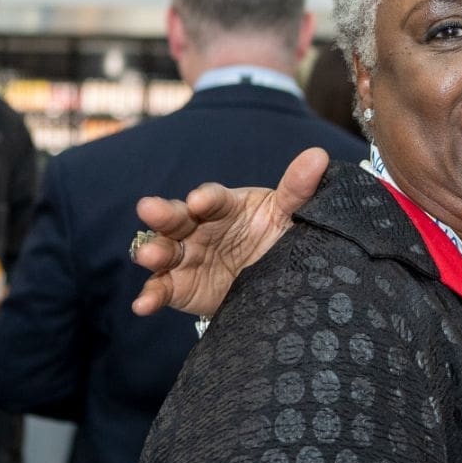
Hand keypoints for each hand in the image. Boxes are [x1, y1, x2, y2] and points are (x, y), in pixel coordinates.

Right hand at [130, 146, 328, 318]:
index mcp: (223, 206)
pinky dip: (150, 296)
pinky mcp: (179, 286)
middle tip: (148, 208)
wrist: (272, 279)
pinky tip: (143, 305)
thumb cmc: (274, 235)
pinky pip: (161, 290)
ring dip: (153, 252)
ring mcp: (186, 257)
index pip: (212, 198)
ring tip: (148, 255)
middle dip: (162, 213)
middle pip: (176, 217)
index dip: (205, 198)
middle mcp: (198, 227)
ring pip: (163, 251)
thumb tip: (318, 157)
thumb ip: (298, 189)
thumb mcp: (288, 214)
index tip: (200, 200)